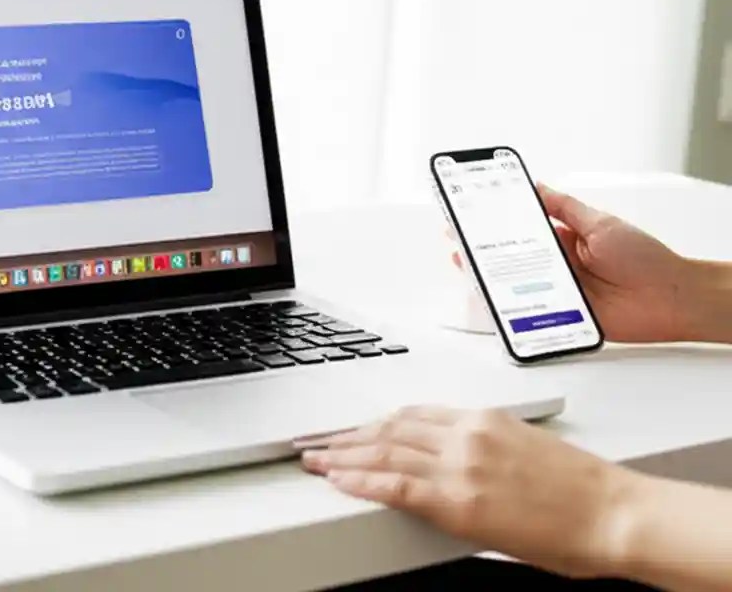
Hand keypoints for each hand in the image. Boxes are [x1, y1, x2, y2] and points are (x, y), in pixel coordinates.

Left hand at [297, 406, 640, 578]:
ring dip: (342, 455)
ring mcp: (460, 465)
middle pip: (389, 428)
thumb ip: (482, 447)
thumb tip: (452, 459)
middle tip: (316, 442)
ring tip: (313, 460)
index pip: (412, 413)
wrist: (615, 514)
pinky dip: (361, 480)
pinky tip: (339, 480)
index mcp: (482, 419)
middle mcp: (466, 434)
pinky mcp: (458, 500)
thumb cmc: (582, 491)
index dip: (373, 422)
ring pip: (383, 451)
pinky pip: (394, 484)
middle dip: (347, 436)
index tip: (351, 429)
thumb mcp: (525, 450)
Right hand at [451, 184, 691, 341]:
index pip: (524, 229)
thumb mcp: (601, 224)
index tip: (474, 214)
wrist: (670, 298)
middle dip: (486, 250)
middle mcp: (558, 266)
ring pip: (517, 285)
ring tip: (468, 266)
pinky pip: (531, 313)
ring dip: (493, 278)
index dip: (499, 223)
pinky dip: (512, 308)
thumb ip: (566, 208)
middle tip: (459, 241)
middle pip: (515, 258)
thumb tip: (536, 188)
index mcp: (566, 240)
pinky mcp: (562, 317)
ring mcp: (558, 292)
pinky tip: (495, 300)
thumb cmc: (644, 258)